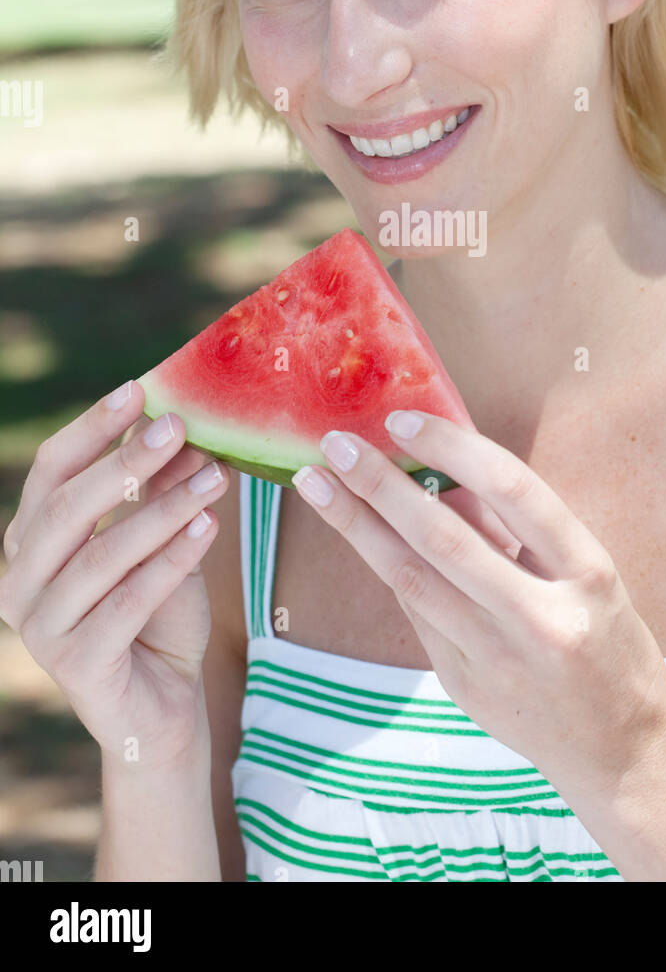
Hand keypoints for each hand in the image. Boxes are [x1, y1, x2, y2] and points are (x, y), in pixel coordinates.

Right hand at [0, 381, 229, 769]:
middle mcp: (21, 581)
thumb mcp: (161, 540)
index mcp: (31, 542)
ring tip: (214, 477)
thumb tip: (178, 419)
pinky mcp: (77, 667)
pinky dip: (172, 562)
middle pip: (68, 507)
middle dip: (127, 462)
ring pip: (102, 555)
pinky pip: (127, 603)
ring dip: (163, 510)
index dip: (92, 428)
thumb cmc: (156, 615)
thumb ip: (159, 490)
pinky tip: (209, 528)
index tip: (140, 390)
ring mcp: (41, 628)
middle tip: (179, 426)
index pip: (52, 471)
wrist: (162, 706)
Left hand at [291, 409, 665, 802]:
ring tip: (316, 483)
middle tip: (335, 444)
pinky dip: (389, 568)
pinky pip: (416, 614)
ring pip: (411, 579)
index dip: (452, 448)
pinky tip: (360, 534)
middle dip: (379, 484)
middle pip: (443, 537)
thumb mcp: (583, 571)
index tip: (402, 421)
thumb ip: (517, 526)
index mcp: (587, 572)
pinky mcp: (463, 686)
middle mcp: (541, 617)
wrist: (620, 747)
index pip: (513, 490)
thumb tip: (441, 468)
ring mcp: (497, 659)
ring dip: (356, 525)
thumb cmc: (607, 639)